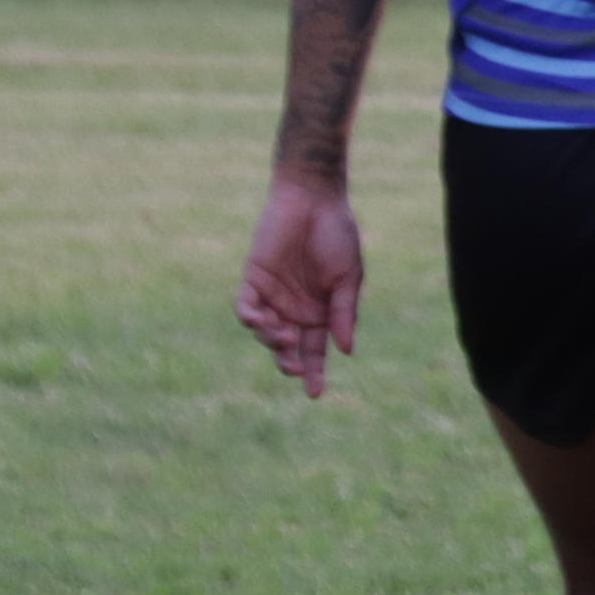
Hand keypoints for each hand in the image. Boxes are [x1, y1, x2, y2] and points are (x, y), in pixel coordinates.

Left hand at [236, 173, 364, 396]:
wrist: (314, 200)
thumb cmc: (337, 235)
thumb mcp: (348, 278)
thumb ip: (344, 312)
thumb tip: (344, 350)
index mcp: (321, 312)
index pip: (315, 350)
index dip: (314, 372)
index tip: (314, 394)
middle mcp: (295, 308)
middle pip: (288, 347)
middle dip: (288, 362)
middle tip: (291, 367)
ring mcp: (272, 295)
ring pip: (265, 331)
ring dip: (271, 340)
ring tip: (283, 335)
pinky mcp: (253, 278)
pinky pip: (245, 306)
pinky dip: (249, 317)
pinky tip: (258, 321)